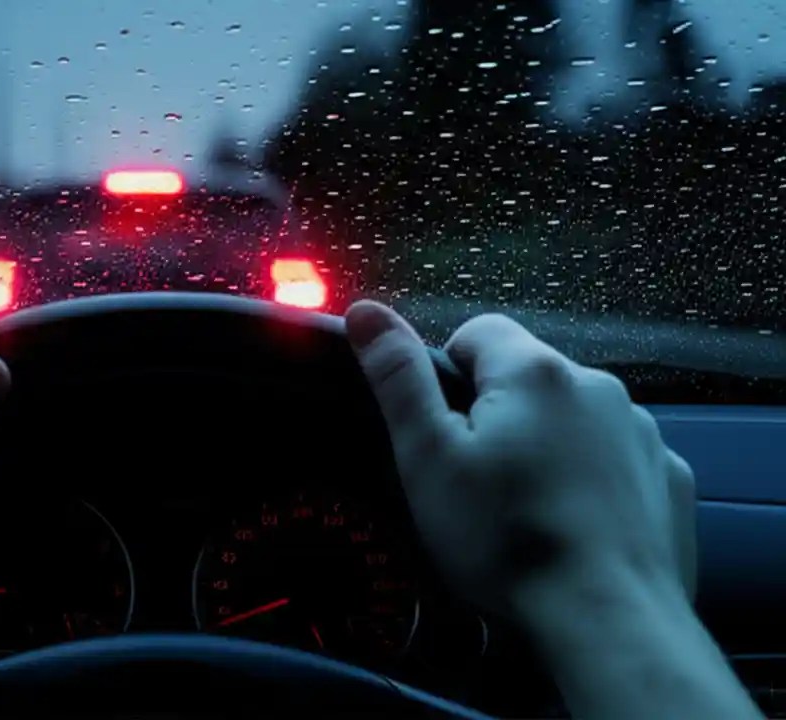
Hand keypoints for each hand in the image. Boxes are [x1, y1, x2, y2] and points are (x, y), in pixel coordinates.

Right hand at [345, 301, 692, 616]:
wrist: (608, 620)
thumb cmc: (506, 540)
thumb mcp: (428, 457)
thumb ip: (398, 377)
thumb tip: (366, 312)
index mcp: (533, 371)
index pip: (478, 332)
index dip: (448, 376)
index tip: (443, 433)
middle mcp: (597, 386)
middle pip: (528, 377)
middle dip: (499, 415)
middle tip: (476, 482)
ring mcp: (642, 433)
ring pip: (575, 419)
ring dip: (548, 446)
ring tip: (525, 512)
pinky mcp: (668, 479)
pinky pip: (617, 460)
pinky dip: (593, 481)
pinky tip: (574, 528)